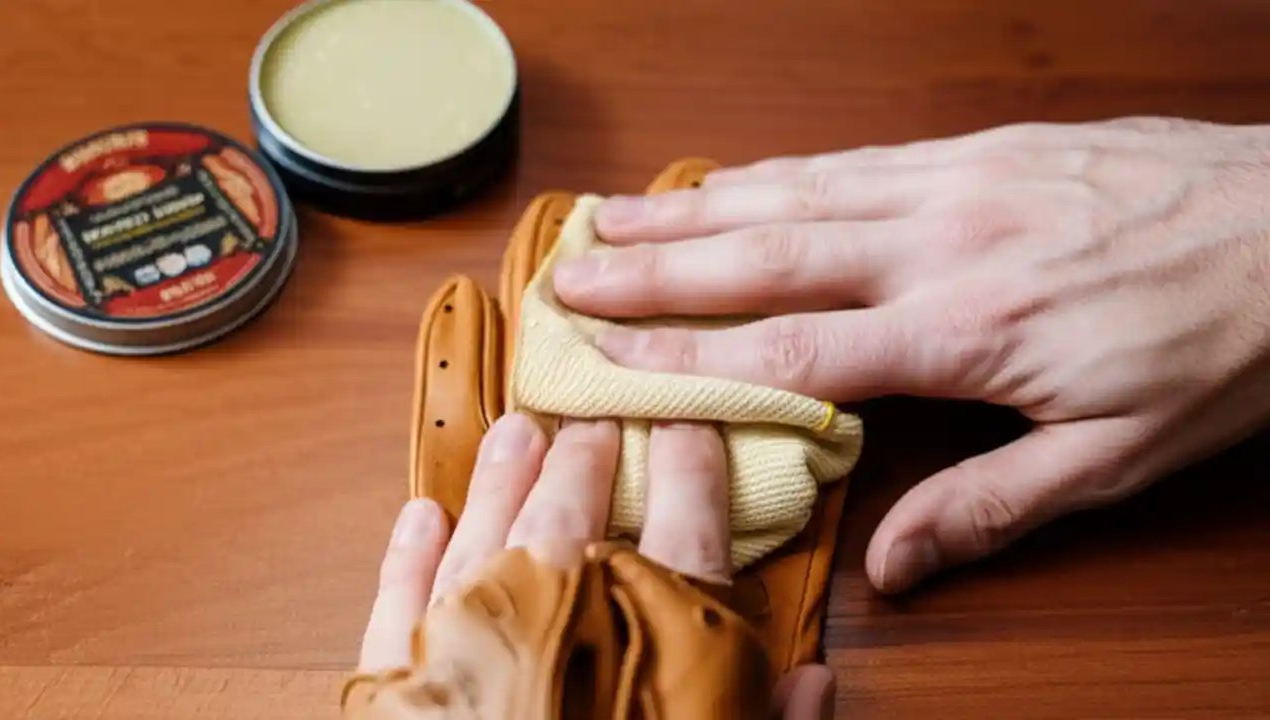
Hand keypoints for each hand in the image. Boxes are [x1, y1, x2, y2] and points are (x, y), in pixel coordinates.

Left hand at [357, 413, 835, 718]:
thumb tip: (817, 677)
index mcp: (651, 636)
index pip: (685, 524)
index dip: (693, 468)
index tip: (691, 429)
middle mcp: (555, 613)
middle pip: (571, 507)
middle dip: (588, 457)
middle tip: (593, 422)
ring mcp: (463, 641)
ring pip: (483, 528)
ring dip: (499, 475)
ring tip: (513, 431)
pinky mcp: (392, 685)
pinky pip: (395, 601)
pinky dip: (406, 554)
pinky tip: (418, 513)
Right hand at [551, 117, 1269, 593]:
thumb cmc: (1222, 339)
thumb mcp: (1120, 455)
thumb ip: (992, 504)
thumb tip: (889, 565)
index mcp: (967, 326)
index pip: (791, 344)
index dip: (686, 353)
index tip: (603, 350)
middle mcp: (942, 239)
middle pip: (769, 252)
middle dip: (658, 265)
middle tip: (572, 266)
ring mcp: (959, 180)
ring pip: (799, 192)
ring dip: (699, 206)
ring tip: (617, 212)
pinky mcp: (982, 147)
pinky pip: (855, 157)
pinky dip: (778, 170)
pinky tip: (734, 178)